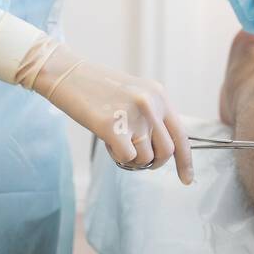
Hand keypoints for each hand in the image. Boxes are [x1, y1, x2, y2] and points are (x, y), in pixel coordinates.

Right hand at [26, 42, 193, 184]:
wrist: (67, 74)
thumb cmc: (97, 88)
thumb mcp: (134, 94)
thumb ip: (151, 116)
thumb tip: (161, 150)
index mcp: (159, 95)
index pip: (180, 135)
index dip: (185, 161)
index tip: (187, 180)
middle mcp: (150, 104)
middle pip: (166, 151)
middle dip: (153, 163)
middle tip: (136, 160)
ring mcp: (133, 115)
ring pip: (145, 158)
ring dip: (132, 160)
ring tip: (116, 144)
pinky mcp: (113, 127)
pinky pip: (126, 158)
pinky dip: (117, 157)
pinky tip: (107, 142)